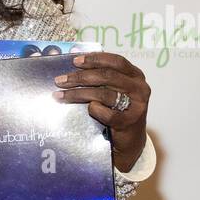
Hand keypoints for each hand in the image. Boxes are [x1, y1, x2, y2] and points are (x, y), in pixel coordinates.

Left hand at [51, 52, 150, 171]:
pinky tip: (86, 110)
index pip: (116, 61)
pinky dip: (93, 109)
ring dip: (78, 93)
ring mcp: (136, 105)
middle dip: (80, 77)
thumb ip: (103, 79)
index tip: (75, 61)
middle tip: (60, 80)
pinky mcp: (128, 122)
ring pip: (103, 94)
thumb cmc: (119, 111)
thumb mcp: (116, 91)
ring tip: (60, 95)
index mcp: (136, 76)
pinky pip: (106, 113)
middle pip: (106, 76)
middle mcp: (139, 88)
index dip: (95, 59)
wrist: (130, 140)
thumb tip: (75, 65)